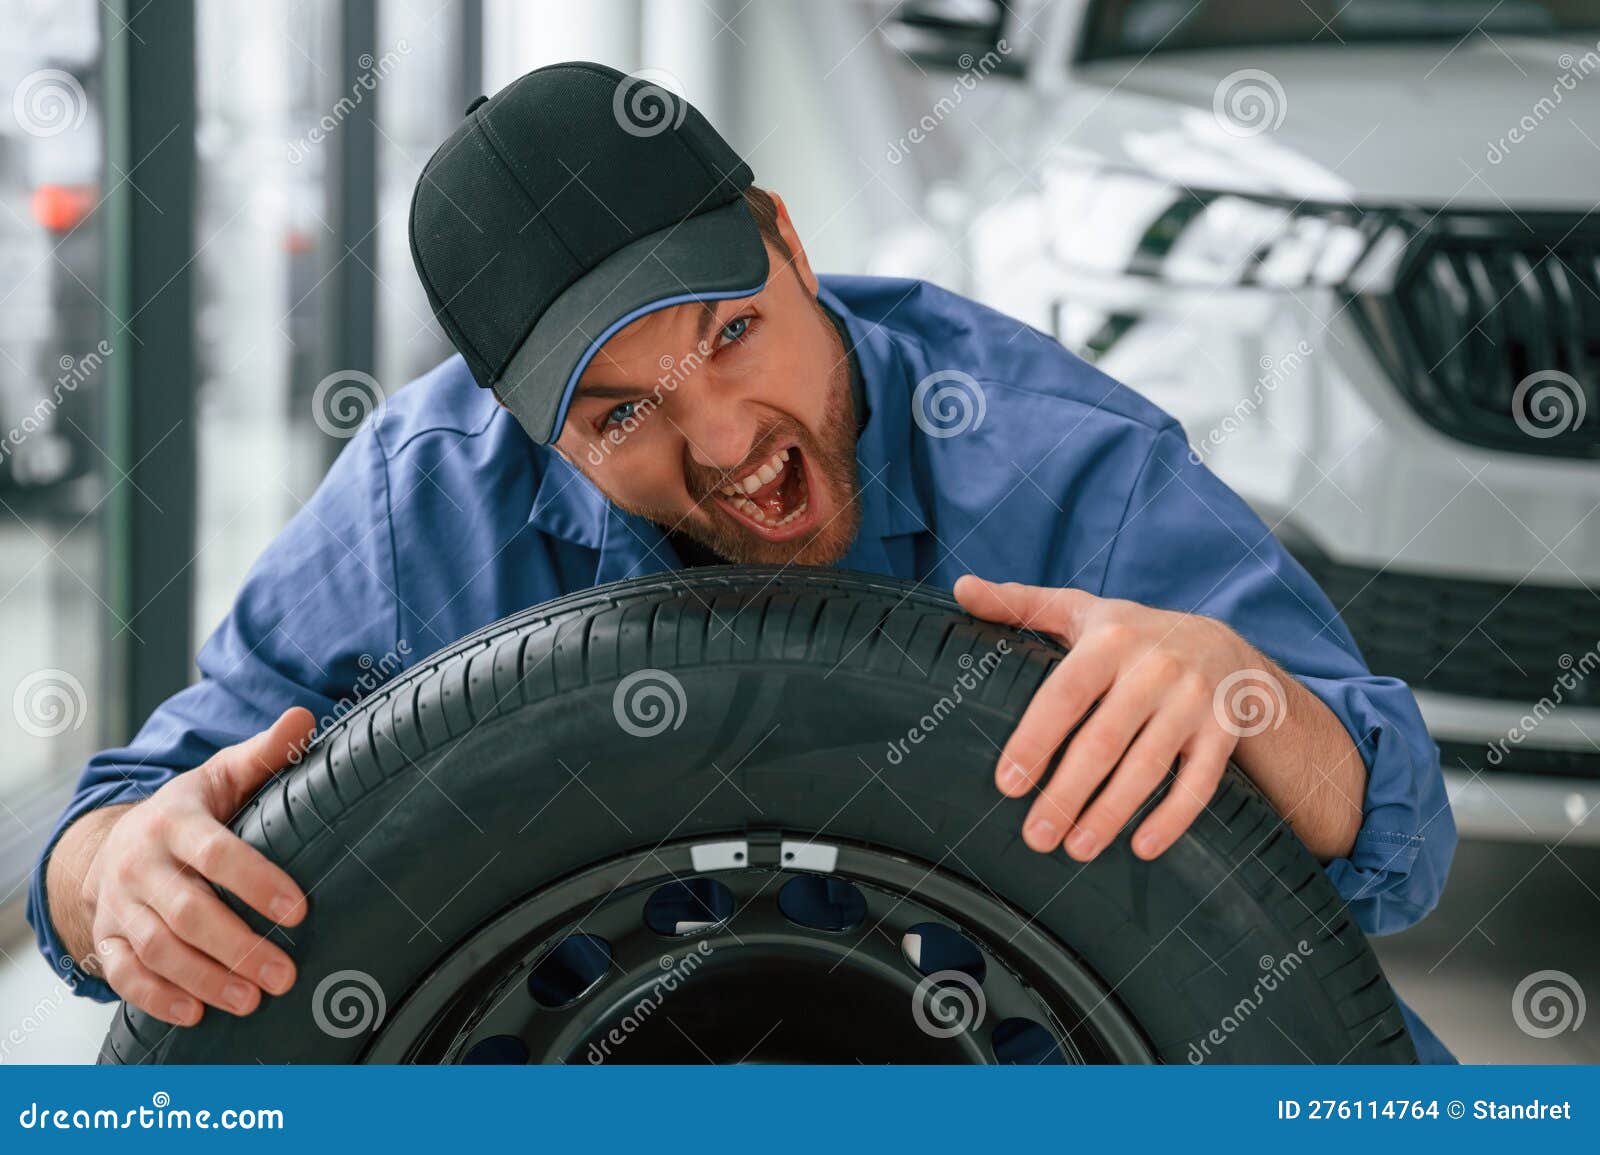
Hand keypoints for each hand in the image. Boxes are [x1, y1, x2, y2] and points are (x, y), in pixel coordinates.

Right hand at [70, 708, 314, 1025]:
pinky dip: (157, 998)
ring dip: (204, 979)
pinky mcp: (107, 937)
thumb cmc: (188, 810)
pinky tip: (196, 1014)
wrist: (114, 841)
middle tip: (284, 974)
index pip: (217, 854)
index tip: (299, 910)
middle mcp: (142, 864)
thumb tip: (304, 719)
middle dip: (237, 946)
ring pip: (157, 948)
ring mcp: (120, 904)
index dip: (256, 882)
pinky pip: (124, 974)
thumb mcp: (222, 774)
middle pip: (187, 911)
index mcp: (176, 821)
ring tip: (253, 1000)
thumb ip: (264, 753)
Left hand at [955, 576, 1255, 862]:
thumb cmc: (1133, 635)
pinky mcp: (1223, 732)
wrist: (1224, 648)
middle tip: (1036, 836)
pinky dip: (1172, 817)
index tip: (1008, 785)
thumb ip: (1020, 603)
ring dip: (1111, 813)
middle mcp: (1155, 669)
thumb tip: (960, 588)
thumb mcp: (1079, 610)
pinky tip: (1141, 847)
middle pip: (1104, 740)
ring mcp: (1193, 702)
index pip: (1065, 694)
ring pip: (1148, 765)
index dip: (1036, 740)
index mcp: (1110, 640)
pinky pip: (1200, 782)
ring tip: (1077, 849)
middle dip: (1067, 792)